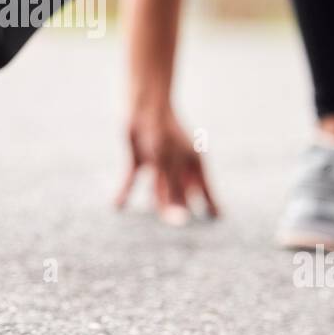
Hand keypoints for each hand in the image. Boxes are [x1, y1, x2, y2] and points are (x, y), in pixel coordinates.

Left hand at [114, 103, 218, 224]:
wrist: (142, 105)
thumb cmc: (162, 134)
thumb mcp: (168, 166)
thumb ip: (172, 194)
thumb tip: (179, 221)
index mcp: (195, 164)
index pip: (206, 192)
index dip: (210, 207)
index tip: (217, 221)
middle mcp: (179, 165)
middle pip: (182, 194)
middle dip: (181, 210)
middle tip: (183, 229)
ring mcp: (159, 162)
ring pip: (159, 190)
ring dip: (156, 204)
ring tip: (154, 222)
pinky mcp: (140, 159)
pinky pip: (133, 180)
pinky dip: (125, 192)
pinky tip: (116, 205)